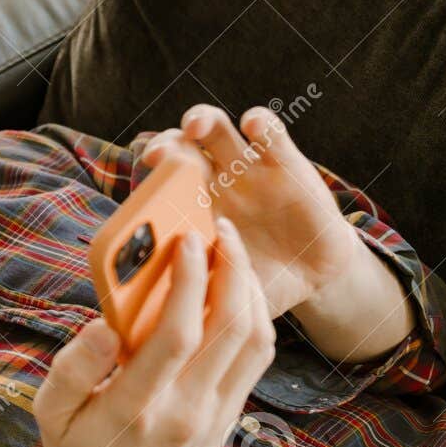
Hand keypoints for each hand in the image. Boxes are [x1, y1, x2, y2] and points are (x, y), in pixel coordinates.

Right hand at [31, 216, 275, 446]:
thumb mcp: (49, 414)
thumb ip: (72, 366)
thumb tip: (104, 323)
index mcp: (134, 408)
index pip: (174, 334)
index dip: (187, 280)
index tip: (184, 240)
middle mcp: (184, 413)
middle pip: (230, 329)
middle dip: (231, 269)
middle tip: (217, 231)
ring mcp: (213, 419)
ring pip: (255, 343)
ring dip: (250, 290)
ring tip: (231, 253)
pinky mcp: (228, 421)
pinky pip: (255, 361)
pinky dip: (253, 317)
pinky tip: (234, 291)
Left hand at [138, 105, 361, 319]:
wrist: (312, 277)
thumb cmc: (258, 284)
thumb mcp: (224, 295)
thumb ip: (196, 299)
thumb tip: (153, 326)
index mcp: (191, 210)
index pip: (159, 182)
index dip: (143, 184)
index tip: (132, 191)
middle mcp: (215, 182)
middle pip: (182, 148)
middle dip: (166, 145)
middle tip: (157, 156)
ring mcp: (249, 169)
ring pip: (218, 130)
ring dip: (203, 120)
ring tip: (196, 127)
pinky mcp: (288, 165)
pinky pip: (272, 135)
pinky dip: (262, 125)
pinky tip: (253, 125)